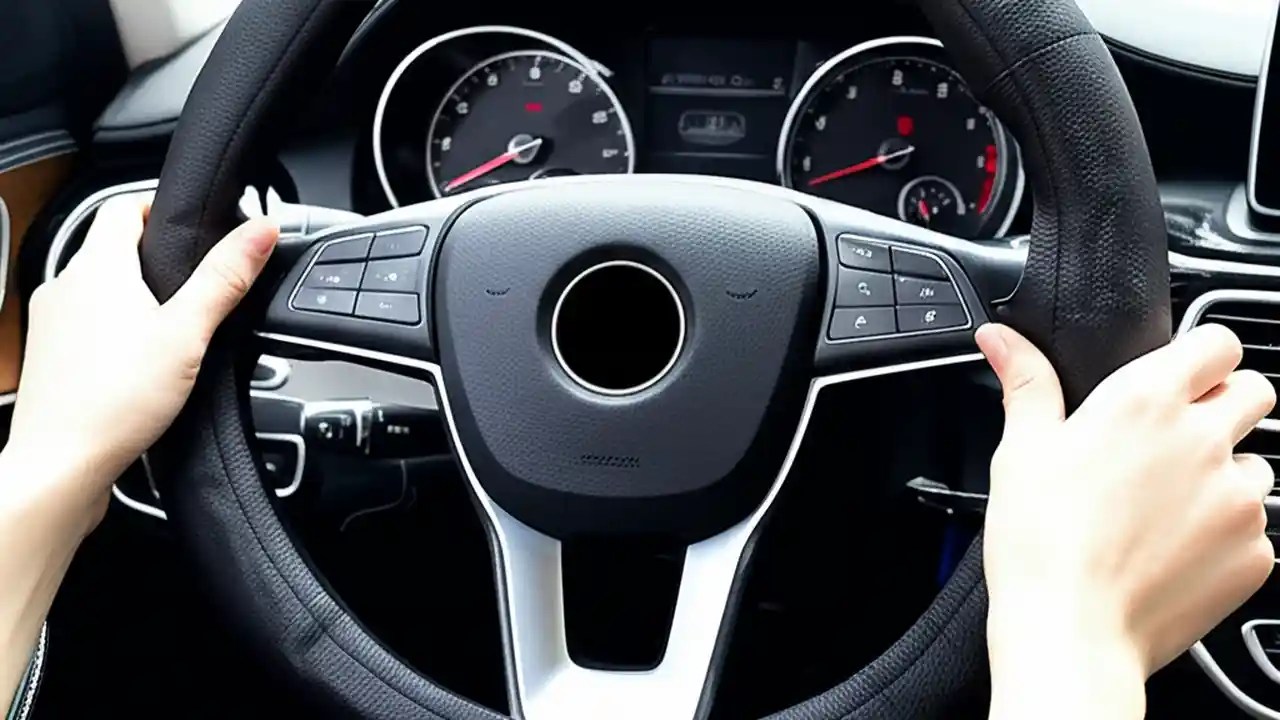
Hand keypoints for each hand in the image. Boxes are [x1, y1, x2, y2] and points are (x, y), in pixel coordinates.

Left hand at [5, 194, 277, 529]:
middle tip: (199, 284)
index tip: (197, 229)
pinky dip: (117, 330)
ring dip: (136, 296)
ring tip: (176, 328)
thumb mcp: (188, 333)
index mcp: (96, 268)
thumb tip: (261, 230)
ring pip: (101, 288)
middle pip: (114, 247)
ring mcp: (52, 322)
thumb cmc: (115, 403)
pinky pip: (88, 324)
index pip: (125, 205)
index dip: (164, 209)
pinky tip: (143, 363)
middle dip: (158, 259)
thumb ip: (226, 278)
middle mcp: (64, 286)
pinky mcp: (51, 355)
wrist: (61, 466)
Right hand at [978, 323, 1275, 718]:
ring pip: (1258, 462)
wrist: (1072, 631)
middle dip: (1224, 405)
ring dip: (1224, 473)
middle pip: (1256, 392)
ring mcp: (1240, 499)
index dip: (1201, 355)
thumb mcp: (1022, 448)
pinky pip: (1257, 527)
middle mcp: (1205, 440)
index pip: (1219, 341)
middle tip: (1174, 440)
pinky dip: (1225, 533)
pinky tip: (1173, 549)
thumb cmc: (1040, 540)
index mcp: (1147, 400)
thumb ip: (1025, 382)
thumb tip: (1001, 338)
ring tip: (1165, 507)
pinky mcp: (1257, 552)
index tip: (1181, 376)